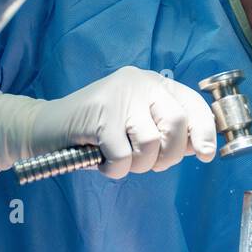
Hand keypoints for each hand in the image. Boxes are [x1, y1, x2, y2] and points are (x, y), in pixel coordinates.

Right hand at [0, 66, 217, 177]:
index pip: (193, 105)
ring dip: (137, 165)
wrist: (45, 128)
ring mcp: (119, 96)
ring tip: (118, 159)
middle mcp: (140, 82)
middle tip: (149, 163)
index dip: (205, 132)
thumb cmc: (95, 133)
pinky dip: (114, 170)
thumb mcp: (137, 126)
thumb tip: (203, 148)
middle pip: (178, 124)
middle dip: (169, 155)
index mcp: (154, 83)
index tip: (207, 154)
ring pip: (150, 144)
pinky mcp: (100, 115)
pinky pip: (123, 157)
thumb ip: (167, 132)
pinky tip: (101, 160)